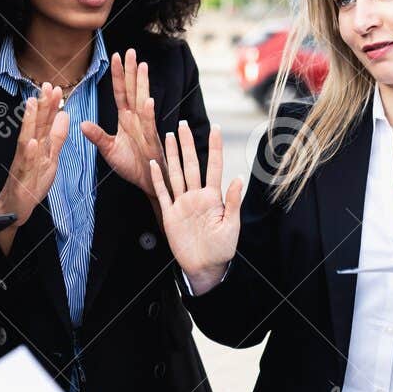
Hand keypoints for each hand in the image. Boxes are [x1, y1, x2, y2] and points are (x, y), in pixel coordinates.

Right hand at [0, 86, 68, 245]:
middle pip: (35, 125)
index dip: (50, 105)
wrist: (14, 208)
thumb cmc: (31, 182)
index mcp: (38, 146)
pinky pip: (24, 165)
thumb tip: (64, 115)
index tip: (55, 87)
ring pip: (26, 139)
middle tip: (45, 86)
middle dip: (41, 105)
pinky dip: (28, 153)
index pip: (44, 122)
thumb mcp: (50, 158)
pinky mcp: (20, 179)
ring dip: (29, 121)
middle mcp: (28, 151)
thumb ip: (57, 137)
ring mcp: (23, 164)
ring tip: (32, 104)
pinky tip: (31, 142)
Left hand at [82, 49, 164, 199]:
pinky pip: (149, 126)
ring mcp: (146, 128)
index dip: (118, 75)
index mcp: (127, 119)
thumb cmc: (132, 165)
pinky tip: (148, 101)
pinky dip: (149, 113)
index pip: (120, 92)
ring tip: (142, 66)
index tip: (116, 56)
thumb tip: (82, 123)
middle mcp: (137, 119)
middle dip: (131, 71)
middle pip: (133, 90)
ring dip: (142, 84)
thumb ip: (97, 136)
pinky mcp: (152, 142)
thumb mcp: (109, 150)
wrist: (149, 182)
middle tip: (131, 50)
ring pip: (143, 102)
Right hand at [150, 121, 241, 295]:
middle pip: (190, 165)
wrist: (205, 268)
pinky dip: (157, 179)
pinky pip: (162, 193)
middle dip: (187, 144)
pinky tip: (155, 163)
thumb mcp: (232, 226)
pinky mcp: (170, 215)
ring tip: (168, 136)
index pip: (213, 166)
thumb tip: (238, 178)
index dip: (214, 147)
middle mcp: (196, 196)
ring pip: (175, 174)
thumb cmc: (222, 249)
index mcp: (213, 197)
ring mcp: (182, 204)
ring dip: (172, 155)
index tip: (214, 128)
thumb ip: (232, 202)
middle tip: (183, 124)